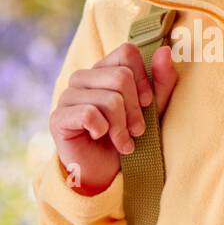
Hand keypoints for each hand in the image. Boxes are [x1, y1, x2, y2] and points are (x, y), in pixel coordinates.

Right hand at [50, 43, 177, 194]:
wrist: (105, 173)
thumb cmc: (128, 137)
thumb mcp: (154, 110)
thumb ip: (161, 81)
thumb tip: (165, 50)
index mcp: (104, 69)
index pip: (127, 52)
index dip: (143, 78)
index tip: (147, 103)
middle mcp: (83, 77)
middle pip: (121, 77)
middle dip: (135, 110)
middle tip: (136, 131)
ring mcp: (68, 96)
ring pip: (109, 98)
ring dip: (122, 126)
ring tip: (124, 142)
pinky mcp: (58, 117)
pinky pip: (88, 114)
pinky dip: (102, 130)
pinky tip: (100, 137)